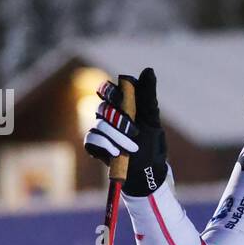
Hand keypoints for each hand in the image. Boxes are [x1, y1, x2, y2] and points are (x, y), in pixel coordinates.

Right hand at [82, 66, 167, 196]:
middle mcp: (110, 115)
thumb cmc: (151, 147)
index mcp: (123, 105)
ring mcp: (101, 129)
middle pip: (103, 105)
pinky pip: (91, 138)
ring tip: (131, 149)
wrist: (145, 174)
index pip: (110, 89)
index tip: (121, 101)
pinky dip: (104, 145)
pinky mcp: (95, 144)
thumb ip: (148, 96)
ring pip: (99, 123)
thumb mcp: (152, 121)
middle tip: (133, 131)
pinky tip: (116, 153)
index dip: (112, 92)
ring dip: (117, 136)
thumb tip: (148, 69)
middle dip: (119, 119)